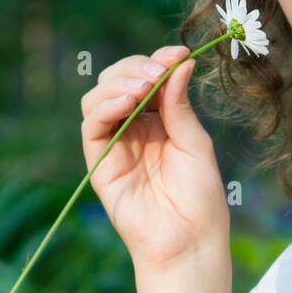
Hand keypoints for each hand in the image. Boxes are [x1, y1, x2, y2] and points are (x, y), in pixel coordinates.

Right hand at [80, 45, 229, 270]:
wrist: (190, 240)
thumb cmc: (200, 196)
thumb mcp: (195, 142)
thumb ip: (180, 104)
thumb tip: (180, 61)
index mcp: (159, 119)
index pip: (147, 77)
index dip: (158, 60)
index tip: (178, 52)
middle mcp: (133, 127)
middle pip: (118, 80)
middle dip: (137, 66)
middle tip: (158, 71)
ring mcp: (114, 143)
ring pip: (98, 96)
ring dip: (119, 83)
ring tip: (144, 88)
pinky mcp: (99, 162)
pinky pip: (91, 126)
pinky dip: (105, 107)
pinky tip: (127, 103)